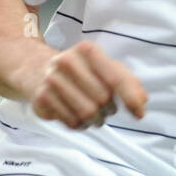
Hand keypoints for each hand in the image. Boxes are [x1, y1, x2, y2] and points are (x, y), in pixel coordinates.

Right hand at [28, 40, 147, 128]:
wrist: (34, 68)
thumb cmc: (79, 70)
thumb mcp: (103, 66)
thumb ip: (126, 81)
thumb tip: (141, 102)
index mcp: (87, 50)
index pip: (115, 78)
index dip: (130, 98)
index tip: (139, 113)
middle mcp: (67, 61)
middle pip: (103, 100)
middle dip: (109, 109)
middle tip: (106, 108)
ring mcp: (52, 80)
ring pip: (87, 114)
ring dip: (96, 120)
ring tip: (93, 114)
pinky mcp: (41, 99)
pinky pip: (72, 123)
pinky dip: (81, 125)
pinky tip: (77, 115)